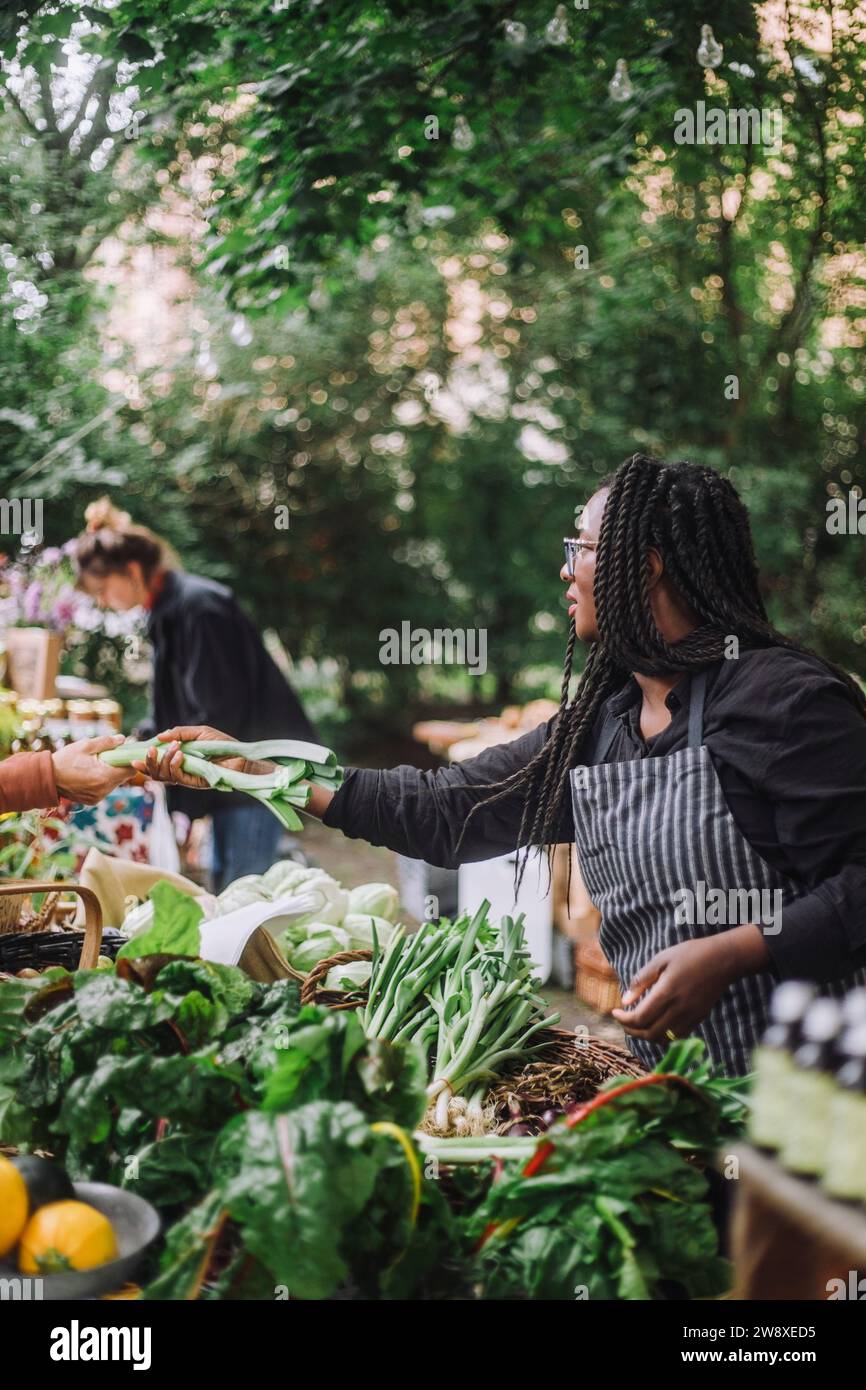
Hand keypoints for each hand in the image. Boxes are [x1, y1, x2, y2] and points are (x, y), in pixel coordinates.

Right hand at [52, 735, 133, 804]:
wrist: (47, 778)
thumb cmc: (66, 760)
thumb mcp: (86, 746)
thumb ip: (106, 742)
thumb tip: (123, 739)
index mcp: (105, 776)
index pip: (130, 771)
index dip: (130, 761)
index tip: (127, 753)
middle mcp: (104, 790)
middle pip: (123, 778)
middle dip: (120, 766)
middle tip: (110, 757)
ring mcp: (98, 797)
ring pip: (114, 784)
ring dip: (111, 775)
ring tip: (98, 765)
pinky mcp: (92, 801)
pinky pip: (104, 790)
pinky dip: (102, 782)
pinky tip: (91, 775)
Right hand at [131, 725, 276, 790]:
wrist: (239, 756)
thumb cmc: (221, 744)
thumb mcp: (198, 733)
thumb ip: (178, 733)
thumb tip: (159, 736)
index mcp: (178, 760)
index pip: (156, 764)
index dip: (144, 762)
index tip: (134, 755)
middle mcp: (180, 771)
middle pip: (156, 773)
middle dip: (150, 762)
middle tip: (151, 750)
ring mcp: (186, 778)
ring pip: (164, 776)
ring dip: (164, 761)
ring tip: (173, 748)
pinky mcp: (194, 783)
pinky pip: (178, 777)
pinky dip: (175, 765)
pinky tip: (180, 754)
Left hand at [611, 927, 770, 1041]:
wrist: (723, 959)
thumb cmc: (690, 954)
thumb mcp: (661, 959)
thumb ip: (642, 980)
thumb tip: (625, 1001)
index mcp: (667, 993)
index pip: (639, 1018)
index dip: (623, 1020)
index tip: (615, 1012)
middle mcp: (679, 1009)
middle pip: (649, 1033)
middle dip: (631, 1031)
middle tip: (623, 1021)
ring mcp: (691, 1016)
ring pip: (663, 1038)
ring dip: (646, 1035)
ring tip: (637, 1024)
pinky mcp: (699, 1018)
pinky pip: (677, 1035)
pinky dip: (662, 1034)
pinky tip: (656, 1023)